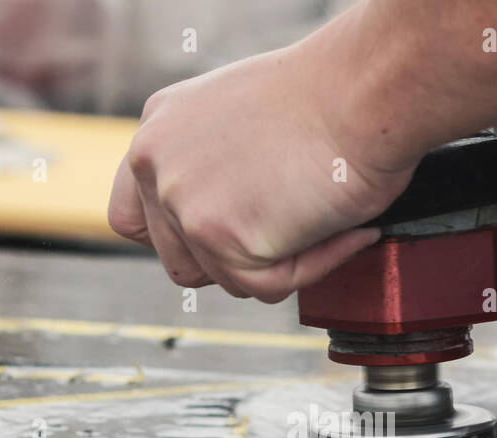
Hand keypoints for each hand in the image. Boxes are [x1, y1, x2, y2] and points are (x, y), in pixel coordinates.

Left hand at [107, 43, 413, 302]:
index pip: (131, 218)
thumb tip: (231, 214)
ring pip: (224, 279)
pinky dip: (312, 267)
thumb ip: (213, 166)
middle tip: (289, 231)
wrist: (364, 91)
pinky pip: (267, 286)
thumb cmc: (329, 96)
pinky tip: (343, 232)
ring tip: (321, 220)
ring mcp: (184, 203)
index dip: (175, 241)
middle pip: (179, 261)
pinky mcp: (221, 237)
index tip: (215, 241)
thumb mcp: (242, 118)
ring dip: (275, 264)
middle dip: (233, 260)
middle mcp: (157, 164)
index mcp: (158, 131)